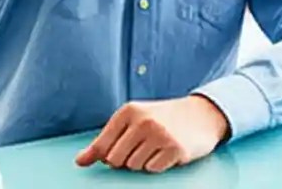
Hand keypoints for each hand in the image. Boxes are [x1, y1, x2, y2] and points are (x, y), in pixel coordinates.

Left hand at [74, 96, 229, 172]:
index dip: (107, 156)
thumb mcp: (134, 120)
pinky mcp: (175, 148)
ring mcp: (160, 134)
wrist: (202, 113)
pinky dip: (158, 165)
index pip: (102, 147)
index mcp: (128, 111)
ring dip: (143, 162)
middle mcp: (143, 121)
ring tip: (156, 147)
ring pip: (134, 166)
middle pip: (116, 160)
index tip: (118, 152)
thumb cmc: (163, 118)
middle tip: (142, 148)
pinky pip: (153, 169)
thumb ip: (106, 140)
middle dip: (126, 160)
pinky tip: (167, 152)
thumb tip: (80, 161)